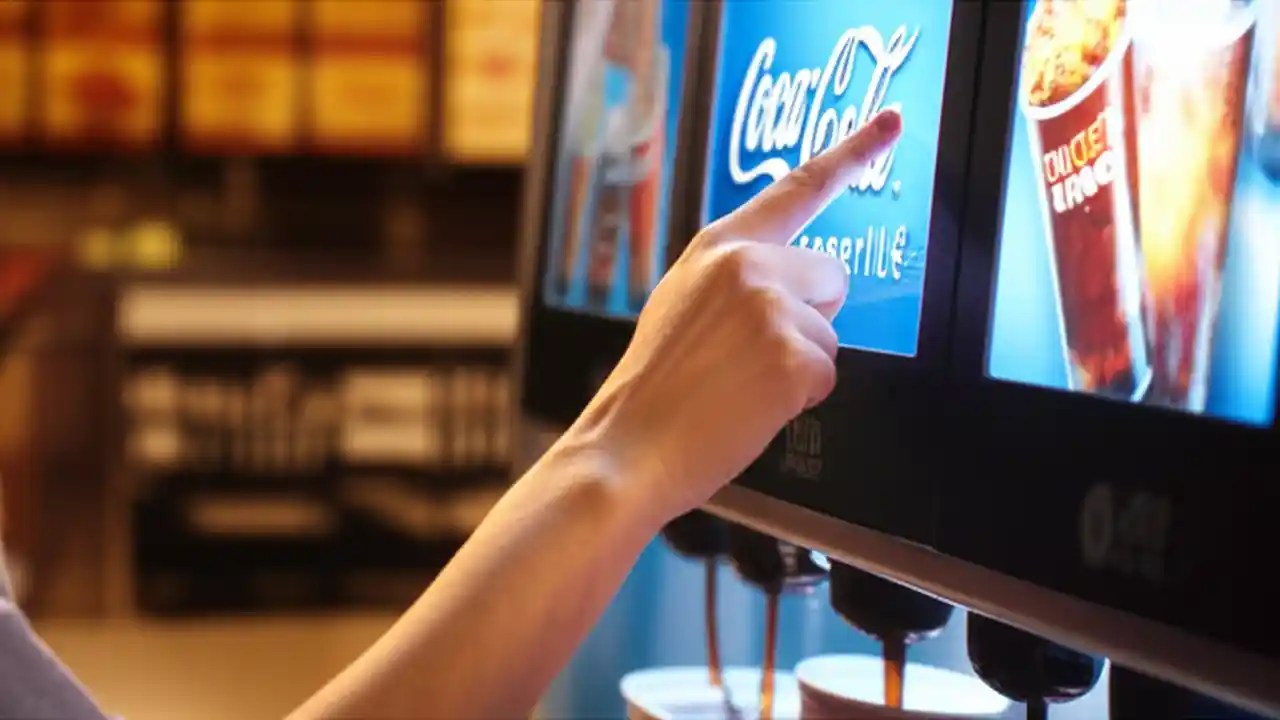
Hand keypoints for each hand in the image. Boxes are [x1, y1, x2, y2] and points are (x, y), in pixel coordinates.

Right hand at [568, 109, 903, 524]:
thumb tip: (789, 282)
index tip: (894, 122)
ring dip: (799, 365)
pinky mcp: (791, 355)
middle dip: (811, 317)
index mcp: (718, 246)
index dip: (853, 152)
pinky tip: (750, 406)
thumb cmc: (654, 389)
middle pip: (834, 276)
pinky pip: (827, 374)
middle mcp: (746, 263)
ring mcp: (770, 306)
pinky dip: (797, 398)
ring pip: (830, 333)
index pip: (797, 189)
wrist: (627, 446)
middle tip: (751, 355)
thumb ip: (733, 277)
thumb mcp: (682, 303)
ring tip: (739, 385)